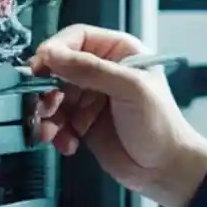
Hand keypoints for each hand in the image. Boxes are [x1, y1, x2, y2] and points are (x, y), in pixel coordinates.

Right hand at [29, 24, 206, 206]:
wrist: (165, 168)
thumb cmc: (161, 125)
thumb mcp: (130, 89)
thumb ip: (92, 70)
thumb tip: (54, 54)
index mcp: (119, 53)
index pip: (77, 38)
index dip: (56, 49)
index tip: (41, 66)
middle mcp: (103, 72)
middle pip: (58, 68)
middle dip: (47, 88)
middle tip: (47, 104)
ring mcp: (91, 97)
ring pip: (52, 96)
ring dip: (47, 114)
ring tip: (52, 130)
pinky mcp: (83, 122)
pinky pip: (56, 121)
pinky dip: (54, 132)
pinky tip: (68, 143)